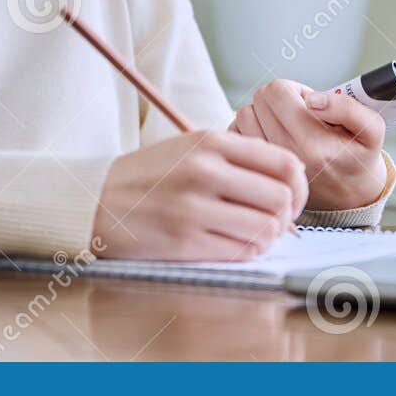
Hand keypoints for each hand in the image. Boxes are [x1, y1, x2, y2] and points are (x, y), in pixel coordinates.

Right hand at [90, 129, 307, 260]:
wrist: (96, 199)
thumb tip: (291, 182)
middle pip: (281, 198)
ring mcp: (194, 206)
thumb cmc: (151, 176)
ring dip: (269, 237)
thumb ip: (238, 158)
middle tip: (276, 222)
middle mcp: (205, 170)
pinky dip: (248, 253)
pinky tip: (235, 245)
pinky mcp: (185, 240)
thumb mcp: (191, 148)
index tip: (292, 199)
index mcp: (211, 142)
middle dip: (287, 216)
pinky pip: (242, 252)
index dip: (299, 187)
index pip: (284, 163)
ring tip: (254, 235)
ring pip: (267, 229)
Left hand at [230, 80, 387, 210]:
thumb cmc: (358, 157)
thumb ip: (346, 107)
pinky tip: (268, 133)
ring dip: (262, 111)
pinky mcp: (257, 170)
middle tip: (297, 112)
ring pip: (244, 114)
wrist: (349, 197)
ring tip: (284, 123)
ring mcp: (268, 165)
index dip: (294, 88)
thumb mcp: (371, 130)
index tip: (307, 102)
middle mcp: (286, 155)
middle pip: (259, 99)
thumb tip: (311, 99)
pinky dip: (248, 128)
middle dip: (278, 98)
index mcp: (312, 143)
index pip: (277, 91)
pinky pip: (236, 134)